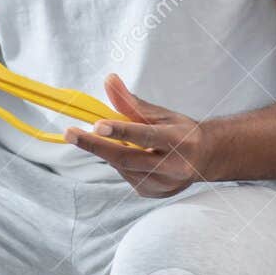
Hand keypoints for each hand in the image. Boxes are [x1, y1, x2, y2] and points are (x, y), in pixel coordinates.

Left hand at [63, 73, 210, 197]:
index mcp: (179, 140)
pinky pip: (126, 176)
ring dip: (109, 151)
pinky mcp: (153, 194)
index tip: (97, 124)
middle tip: (70, 133)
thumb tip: (109, 80)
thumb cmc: (180, 131)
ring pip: (123, 168)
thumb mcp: (161, 114)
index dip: (121, 130)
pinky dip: (119, 162)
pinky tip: (129, 154)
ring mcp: (163, 185)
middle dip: (95, 146)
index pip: (145, 135)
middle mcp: (173, 166)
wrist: (205, 159)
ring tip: (108, 137)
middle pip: (126, 158)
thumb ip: (131, 102)